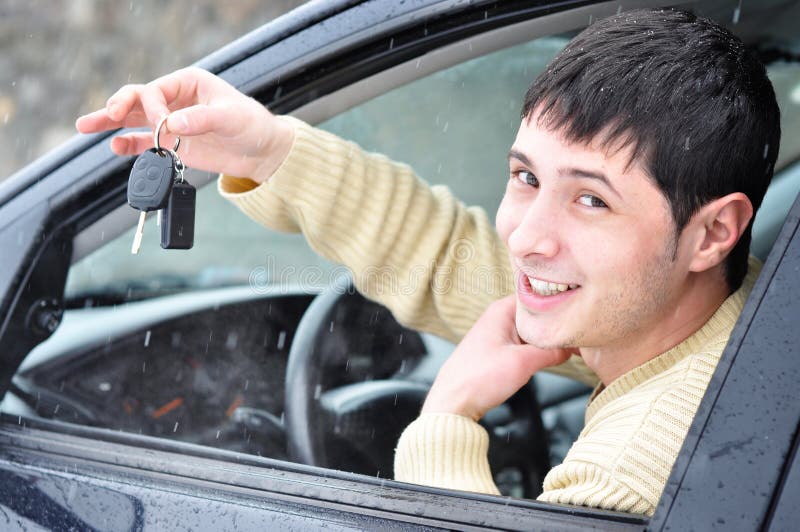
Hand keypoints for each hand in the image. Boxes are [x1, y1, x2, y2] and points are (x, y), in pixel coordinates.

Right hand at [75, 67, 292, 182]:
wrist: (262, 151)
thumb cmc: (251, 125)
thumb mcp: (230, 118)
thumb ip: (201, 119)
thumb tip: (171, 123)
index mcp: (188, 83)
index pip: (156, 90)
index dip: (152, 106)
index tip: (161, 125)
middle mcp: (175, 100)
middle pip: (137, 99)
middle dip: (118, 105)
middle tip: (107, 114)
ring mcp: (170, 122)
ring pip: (133, 119)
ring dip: (111, 122)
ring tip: (85, 126)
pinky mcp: (172, 143)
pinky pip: (143, 142)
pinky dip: (128, 144)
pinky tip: (115, 147)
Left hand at [422, 296, 572, 420]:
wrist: (453, 403)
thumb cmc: (478, 379)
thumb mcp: (523, 363)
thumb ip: (553, 351)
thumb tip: (573, 347)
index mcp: (502, 309)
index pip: (539, 295)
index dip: (561, 304)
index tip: (580, 313)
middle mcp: (500, 317)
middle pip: (538, 314)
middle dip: (556, 325)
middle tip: (578, 335)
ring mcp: (499, 333)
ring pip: (534, 331)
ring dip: (548, 340)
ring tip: (568, 347)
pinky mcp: (499, 350)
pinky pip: (526, 344)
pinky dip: (538, 350)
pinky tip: (550, 358)